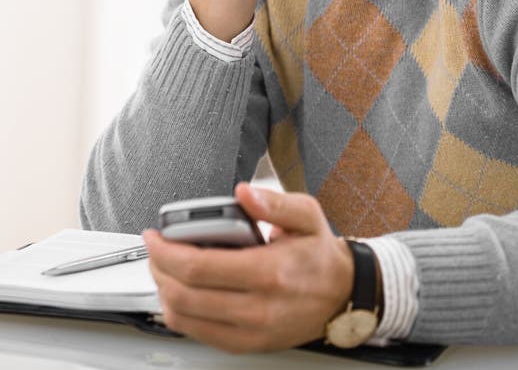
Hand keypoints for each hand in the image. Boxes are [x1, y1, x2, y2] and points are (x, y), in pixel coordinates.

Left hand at [143, 183, 353, 352]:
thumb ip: (273, 202)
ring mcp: (252, 330)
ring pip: (186, 318)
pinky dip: (180, 314)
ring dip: (164, 292)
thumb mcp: (306, 215)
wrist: (343, 294)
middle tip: (155, 250)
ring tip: (164, 269)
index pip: (199, 267)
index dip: (166, 251)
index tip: (155, 236)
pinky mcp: (248, 343)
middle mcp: (258, 306)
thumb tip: (243, 193)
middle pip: (184, 294)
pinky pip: (199, 334)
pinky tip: (179, 293)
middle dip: (158, 269)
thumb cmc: (320, 254)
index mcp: (269, 270)